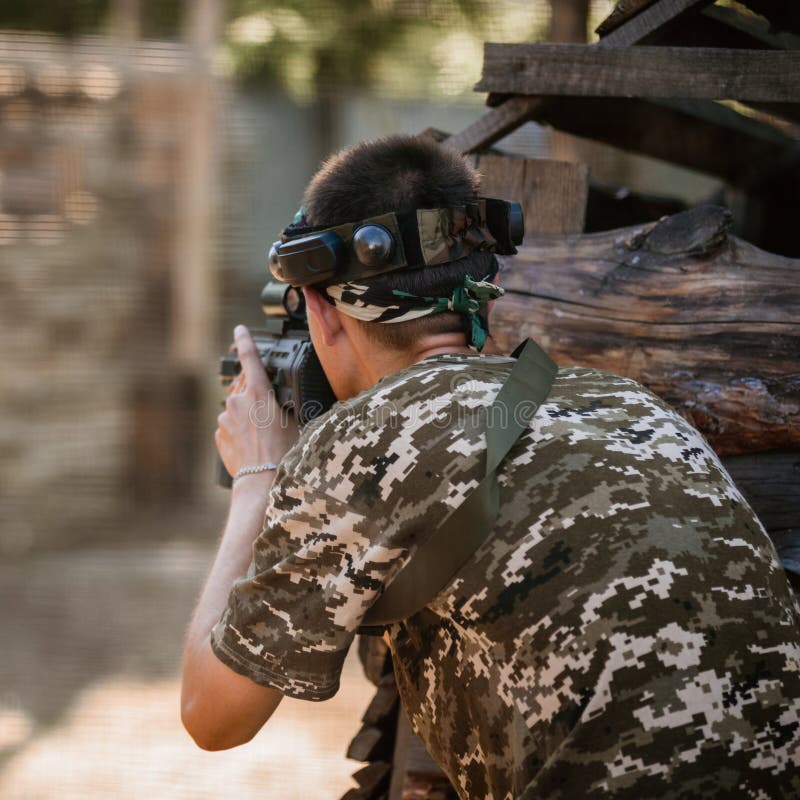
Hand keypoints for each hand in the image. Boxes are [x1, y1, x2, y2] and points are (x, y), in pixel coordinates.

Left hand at [215, 325, 298, 478]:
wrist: (263, 482)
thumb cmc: (284, 453)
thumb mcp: (295, 422)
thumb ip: (282, 405)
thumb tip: (281, 403)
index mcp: (258, 393)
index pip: (250, 359)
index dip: (245, 341)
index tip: (239, 330)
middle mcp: (237, 401)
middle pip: (244, 387)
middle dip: (254, 394)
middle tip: (271, 415)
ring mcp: (225, 418)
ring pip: (236, 409)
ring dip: (247, 416)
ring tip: (263, 437)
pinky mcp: (219, 435)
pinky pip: (230, 427)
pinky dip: (239, 432)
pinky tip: (252, 447)